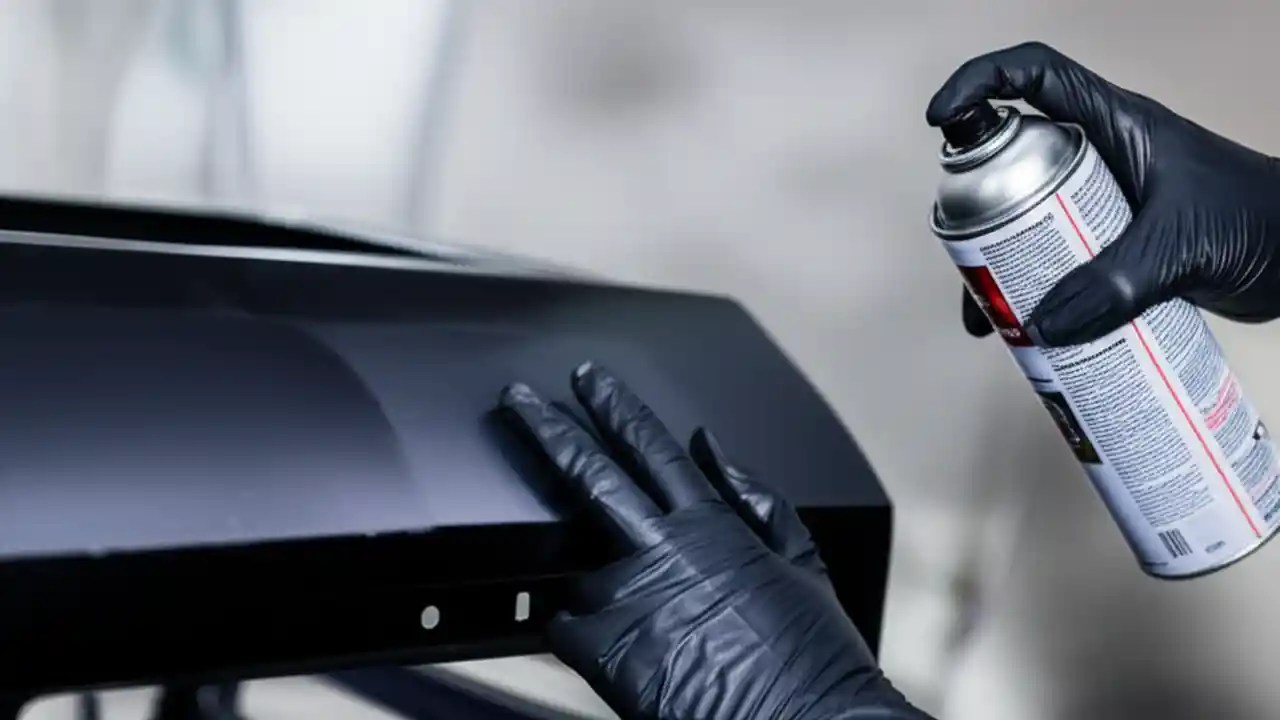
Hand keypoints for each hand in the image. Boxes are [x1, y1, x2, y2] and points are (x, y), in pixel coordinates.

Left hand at [499, 363, 930, 719]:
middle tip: (518, 397)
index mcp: (713, 524)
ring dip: (563, 548)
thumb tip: (713, 447)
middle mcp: (663, 550)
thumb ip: (758, 497)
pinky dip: (564, 614)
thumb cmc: (812, 659)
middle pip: (589, 473)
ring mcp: (627, 598)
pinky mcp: (603, 650)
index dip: (614, 408)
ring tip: (574, 562)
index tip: (589, 381)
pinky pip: (558, 619)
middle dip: (547, 427)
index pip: (650, 447)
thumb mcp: (802, 563)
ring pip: (568, 551)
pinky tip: (585, 623)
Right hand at [929, 42, 1279, 345]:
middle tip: (963, 254)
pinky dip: (1034, 299)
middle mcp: (1101, 158)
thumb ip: (1114, 284)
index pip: (1035, 76)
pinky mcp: (1114, 250)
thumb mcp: (1181, 246)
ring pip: (1028, 222)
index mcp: (1115, 124)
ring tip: (988, 319)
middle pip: (1013, 161)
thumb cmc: (1263, 220)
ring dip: (998, 267)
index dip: (980, 82)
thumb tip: (1041, 326)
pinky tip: (1027, 338)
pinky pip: (1057, 265)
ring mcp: (1105, 205)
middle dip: (976, 206)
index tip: (939, 119)